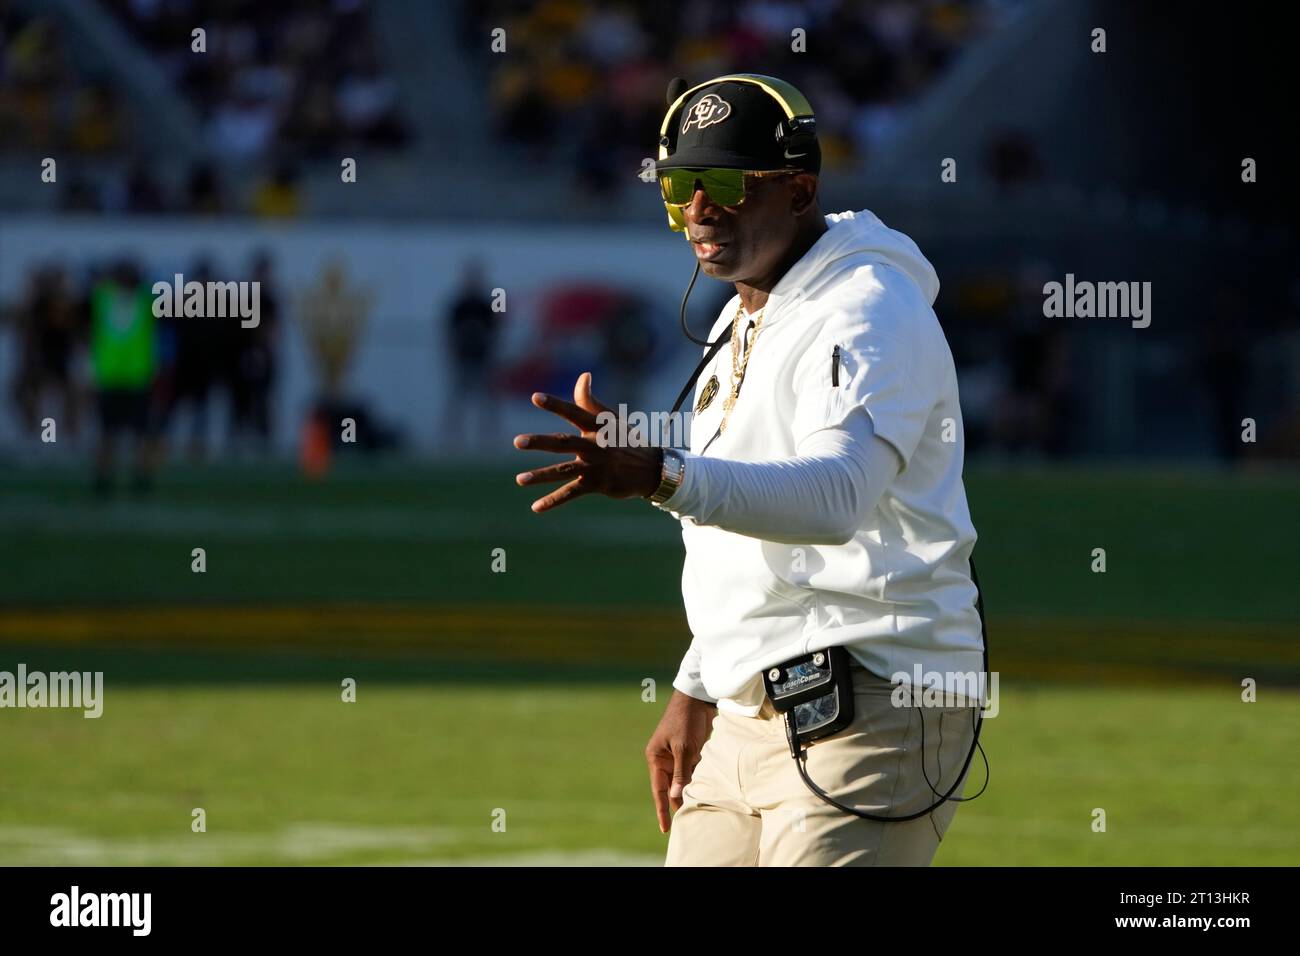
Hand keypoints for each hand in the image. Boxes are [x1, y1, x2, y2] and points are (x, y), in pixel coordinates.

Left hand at [514, 372, 662, 512]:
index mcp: (597, 426)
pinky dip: (554, 500)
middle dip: (541, 442)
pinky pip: (572, 492)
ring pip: (565, 470)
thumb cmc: (626, 440)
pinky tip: (536, 507)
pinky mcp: (598, 484)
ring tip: (519, 479)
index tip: (534, 398)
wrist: (652, 469)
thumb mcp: (611, 420)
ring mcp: (596, 466)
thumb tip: (583, 375)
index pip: (574, 412)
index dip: (555, 405)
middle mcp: (596, 445)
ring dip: (542, 476)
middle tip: (517, 442)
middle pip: (564, 443)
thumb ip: (590, 401)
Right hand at [645, 690, 716, 832]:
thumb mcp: (684, 748)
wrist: (697, 698)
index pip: (659, 790)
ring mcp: (677, 756)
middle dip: (678, 803)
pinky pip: (692, 771)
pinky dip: (698, 780)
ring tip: (699, 811)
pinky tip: (707, 792)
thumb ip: (681, 773)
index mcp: (656, 758)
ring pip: (683, 780)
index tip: (666, 829)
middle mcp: (664, 760)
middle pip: (671, 788)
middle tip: (689, 823)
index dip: (662, 810)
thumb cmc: (685, 721)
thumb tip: (677, 796)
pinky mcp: (690, 752)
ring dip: (690, 791)